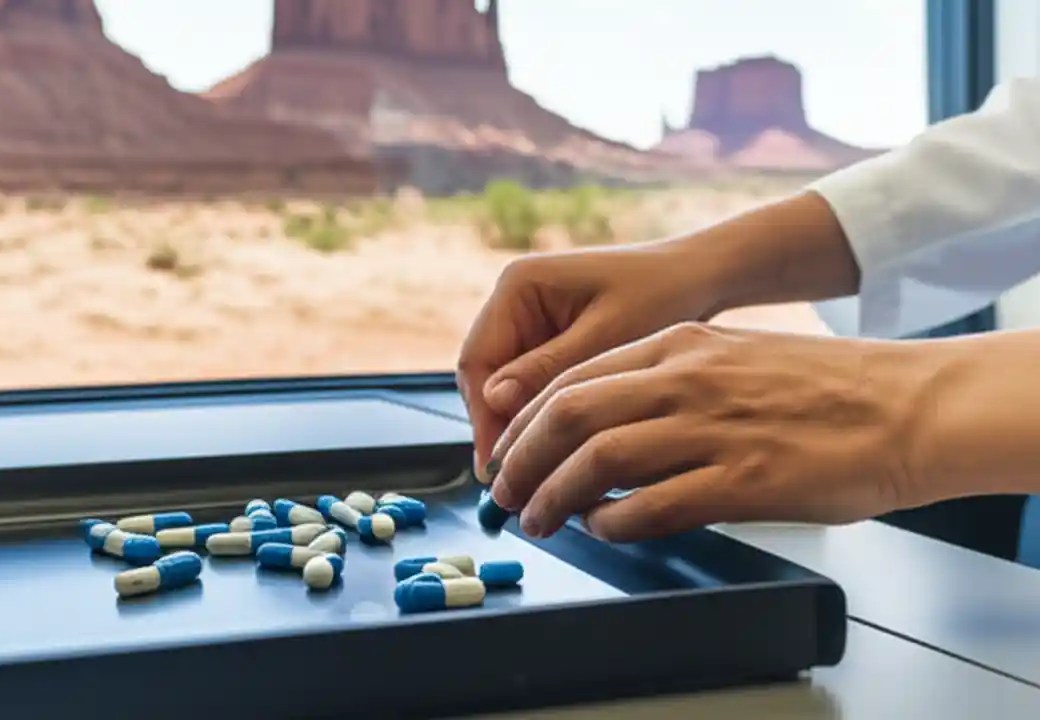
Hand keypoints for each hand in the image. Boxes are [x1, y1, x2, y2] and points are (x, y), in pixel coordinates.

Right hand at [456, 192, 859, 481]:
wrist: (703, 274)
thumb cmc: (663, 292)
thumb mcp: (608, 335)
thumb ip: (551, 367)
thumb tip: (497, 400)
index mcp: (519, 286)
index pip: (478, 362)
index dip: (482, 419)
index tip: (496, 468)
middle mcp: (516, 302)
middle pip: (487, 378)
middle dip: (500, 430)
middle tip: (515, 486)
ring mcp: (532, 321)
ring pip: (508, 387)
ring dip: (523, 428)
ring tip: (539, 477)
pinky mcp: (552, 338)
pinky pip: (535, 385)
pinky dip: (545, 418)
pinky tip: (562, 451)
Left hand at [487, 322, 953, 541]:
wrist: (909, 407)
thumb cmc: (826, 388)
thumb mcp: (733, 357)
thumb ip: (670, 380)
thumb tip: (608, 423)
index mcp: (680, 344)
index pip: (573, 379)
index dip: (526, 421)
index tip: (510, 451)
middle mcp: (686, 379)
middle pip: (569, 415)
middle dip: (523, 458)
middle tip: (506, 493)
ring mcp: (713, 428)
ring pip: (597, 460)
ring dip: (554, 495)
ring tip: (539, 520)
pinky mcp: (743, 479)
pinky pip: (651, 506)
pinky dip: (612, 523)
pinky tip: (603, 531)